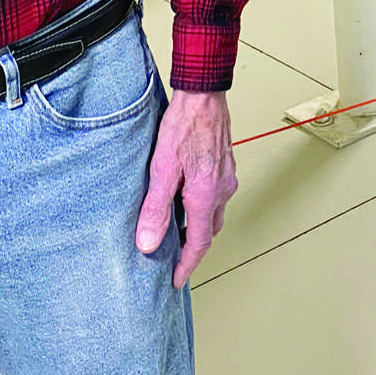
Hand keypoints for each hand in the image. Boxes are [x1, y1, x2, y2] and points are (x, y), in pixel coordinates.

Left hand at [135, 89, 237, 289]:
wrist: (203, 93)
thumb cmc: (183, 124)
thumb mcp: (162, 168)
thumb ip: (156, 208)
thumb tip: (148, 243)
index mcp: (206, 196)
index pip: (198, 244)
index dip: (186, 266)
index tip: (175, 281)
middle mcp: (222, 190)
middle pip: (209, 231)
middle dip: (192, 248)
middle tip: (172, 258)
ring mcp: (227, 176)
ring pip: (213, 213)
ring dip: (197, 226)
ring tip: (174, 229)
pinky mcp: (225, 165)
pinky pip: (216, 197)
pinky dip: (201, 208)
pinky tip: (184, 199)